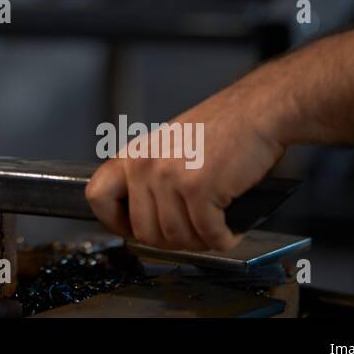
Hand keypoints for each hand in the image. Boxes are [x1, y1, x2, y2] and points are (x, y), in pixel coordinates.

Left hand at [85, 73, 289, 250]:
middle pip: (143, 232)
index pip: (97, 196)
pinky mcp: (198, 188)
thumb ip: (150, 178)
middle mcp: (144, 165)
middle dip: (172, 241)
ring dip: (200, 241)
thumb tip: (143, 218)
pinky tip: (230, 229)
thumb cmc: (221, 129)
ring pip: (175, 238)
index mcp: (134, 155)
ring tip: (215, 227)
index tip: (134, 229)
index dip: (115, 222)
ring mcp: (169, 177)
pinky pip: (207, 235)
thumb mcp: (168, 147)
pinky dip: (223, 239)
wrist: (256, 112)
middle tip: (193, 232)